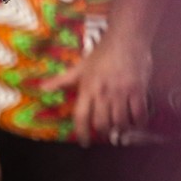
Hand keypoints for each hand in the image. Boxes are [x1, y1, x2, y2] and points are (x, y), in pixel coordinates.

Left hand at [41, 31, 152, 145]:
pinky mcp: (137, 90)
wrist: (126, 38)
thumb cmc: (102, 52)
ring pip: (120, 122)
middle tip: (106, 132)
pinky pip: (138, 114)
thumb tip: (42, 88)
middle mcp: (103, 92)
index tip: (84, 142)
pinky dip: (139, 122)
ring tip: (121, 127)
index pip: (81, 116)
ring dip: (121, 128)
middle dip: (103, 131)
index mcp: (87, 87)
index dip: (81, 132)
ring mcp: (121, 92)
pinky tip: (138, 122)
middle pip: (101, 123)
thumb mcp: (80, 66)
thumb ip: (62, 80)